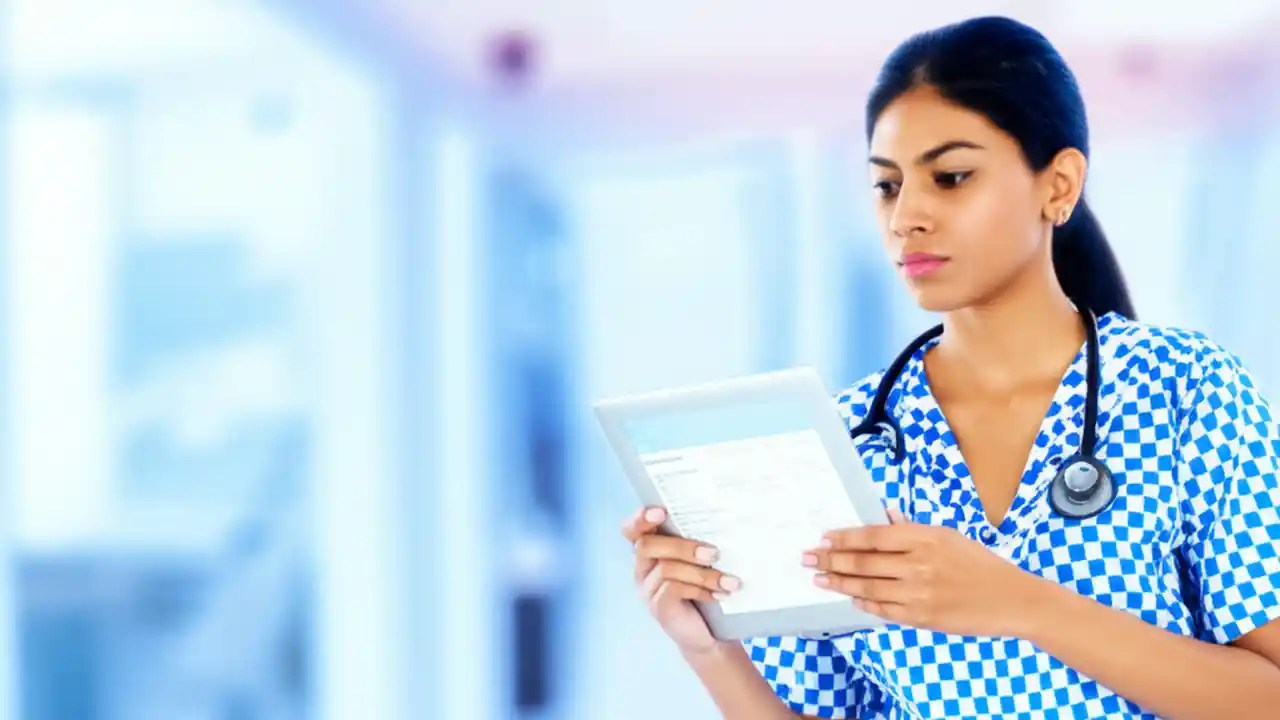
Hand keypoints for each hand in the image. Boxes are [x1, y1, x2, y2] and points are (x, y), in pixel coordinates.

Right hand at [621, 506, 741, 656]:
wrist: (708, 633)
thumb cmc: (703, 589)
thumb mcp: (699, 561)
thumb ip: (696, 541)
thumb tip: (720, 519)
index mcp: (650, 550)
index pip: (632, 529)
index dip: (640, 518)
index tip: (660, 511)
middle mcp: (643, 567)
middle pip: (648, 545)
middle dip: (683, 546)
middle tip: (714, 553)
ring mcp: (648, 589)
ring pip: (667, 569)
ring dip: (702, 573)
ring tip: (729, 580)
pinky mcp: (658, 607)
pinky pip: (674, 589)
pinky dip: (701, 590)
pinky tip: (720, 594)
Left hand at [803, 509, 1048, 637]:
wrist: (1013, 599)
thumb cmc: (980, 564)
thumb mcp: (949, 537)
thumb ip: (913, 529)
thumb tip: (884, 517)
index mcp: (925, 537)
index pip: (873, 535)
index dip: (843, 537)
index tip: (823, 538)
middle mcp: (919, 563)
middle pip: (863, 561)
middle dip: (830, 559)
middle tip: (807, 558)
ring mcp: (920, 592)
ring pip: (868, 586)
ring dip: (839, 582)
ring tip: (819, 579)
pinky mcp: (923, 617)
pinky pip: (884, 610)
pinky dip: (864, 603)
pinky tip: (850, 598)